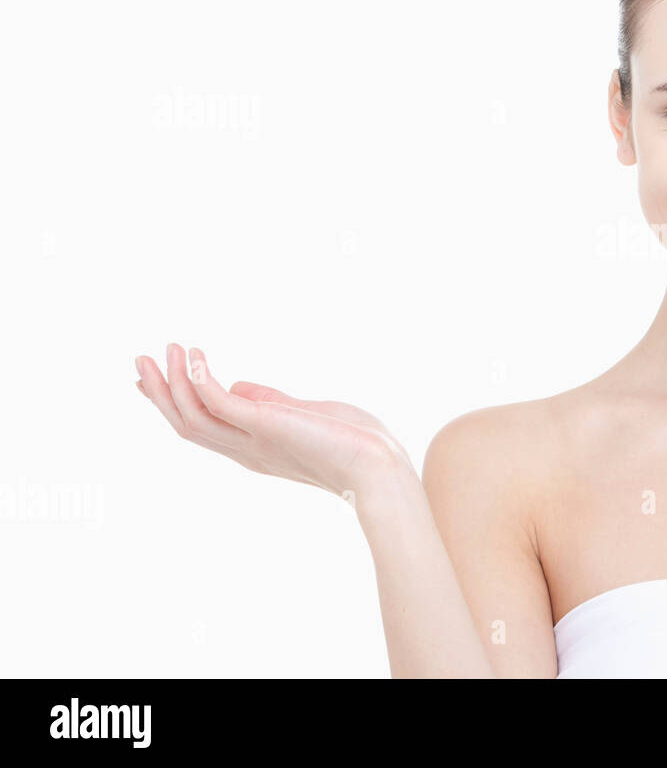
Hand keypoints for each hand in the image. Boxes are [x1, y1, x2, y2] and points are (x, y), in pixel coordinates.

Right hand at [133, 343, 413, 498]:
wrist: (378, 465)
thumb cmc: (353, 441)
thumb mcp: (303, 414)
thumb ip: (269, 402)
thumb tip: (237, 386)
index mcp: (254, 447)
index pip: (202, 426)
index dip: (174, 402)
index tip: (152, 379)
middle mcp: (247, 449)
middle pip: (187, 424)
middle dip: (160, 393)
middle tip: (139, 361)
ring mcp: (254, 439)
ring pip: (193, 418)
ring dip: (172, 384)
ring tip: (165, 350)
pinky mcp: (266, 425)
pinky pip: (219, 404)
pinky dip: (201, 381)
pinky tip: (194, 358)